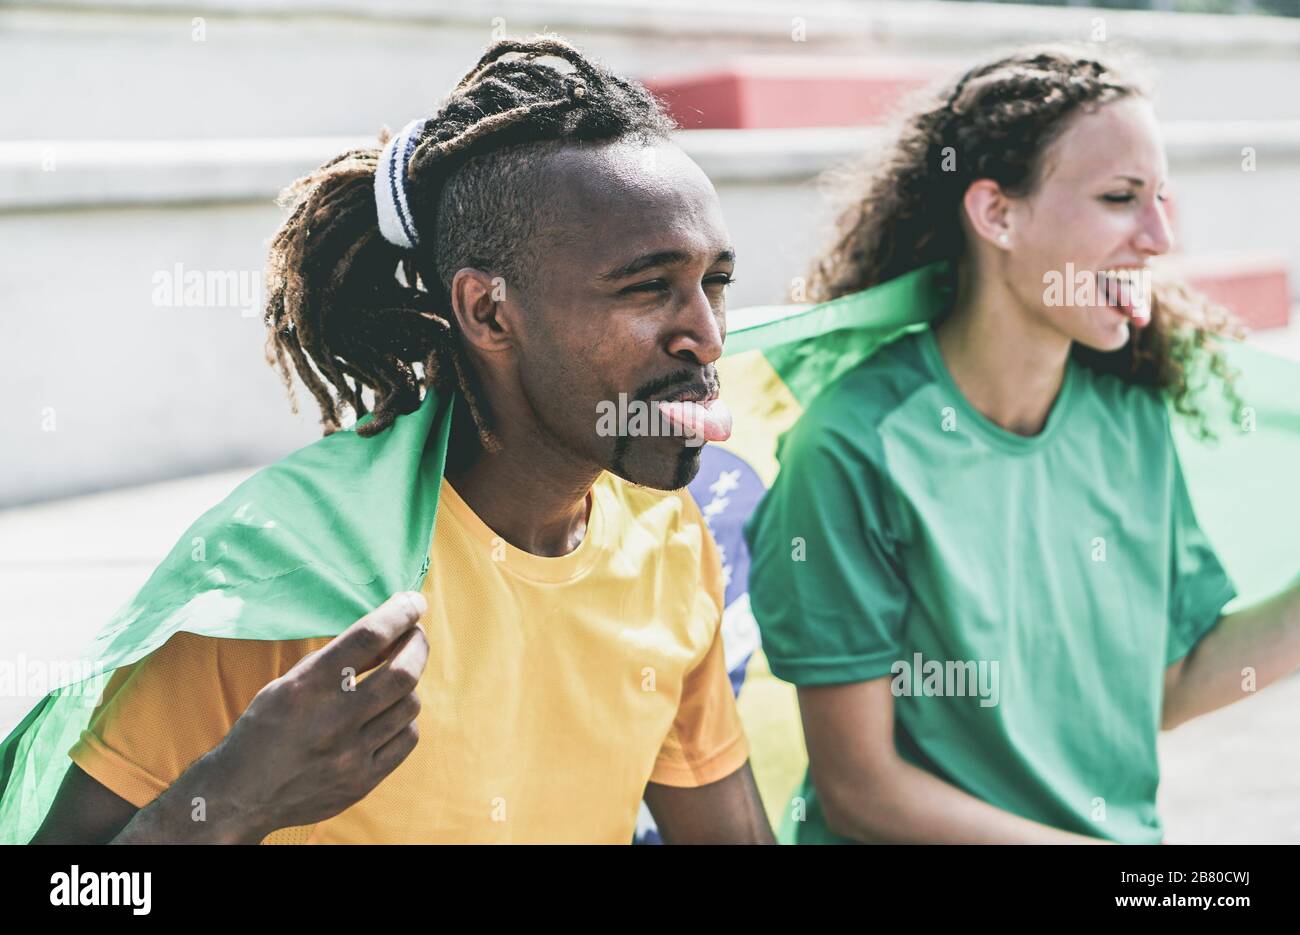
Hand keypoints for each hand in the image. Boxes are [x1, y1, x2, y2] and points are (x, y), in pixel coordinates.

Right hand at [205, 591, 429, 840]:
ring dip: (408, 684)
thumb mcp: (287, 684)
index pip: (367, 638)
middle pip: (403, 672)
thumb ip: (335, 661)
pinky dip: (404, 719)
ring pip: (410, 704)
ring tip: (392, 680)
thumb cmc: (264, 729)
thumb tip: (388, 632)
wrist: (240, 796)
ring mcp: (350, 755)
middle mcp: (332, 720)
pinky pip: (407, 738)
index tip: (414, 602)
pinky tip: (389, 715)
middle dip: (417, 645)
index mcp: (307, 687)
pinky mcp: (362, 781)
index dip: (399, 614)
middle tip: (414, 636)